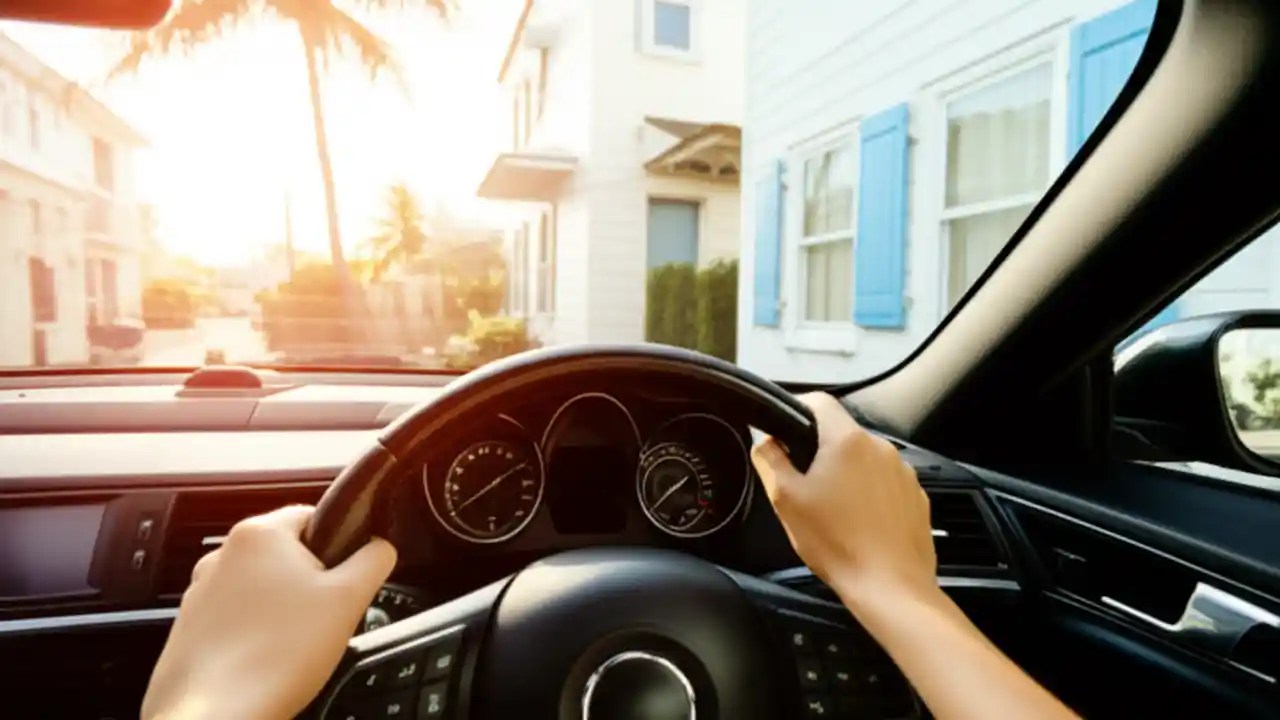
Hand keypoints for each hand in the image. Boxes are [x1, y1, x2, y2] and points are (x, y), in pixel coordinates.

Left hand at [142, 506, 395, 719]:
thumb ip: (374, 560)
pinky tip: (266, 659)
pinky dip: (253, 634)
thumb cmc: (281, 653)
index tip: (344, 583)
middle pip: (284, 556)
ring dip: (280, 609)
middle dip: (309, 583)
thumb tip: (380, 547)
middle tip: (323, 618)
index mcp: (259, 533)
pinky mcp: (188, 628)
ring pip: (259, 589)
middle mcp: (221, 554)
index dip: (338, 547)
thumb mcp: (349, 599)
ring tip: (292, 645)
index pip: (312, 516)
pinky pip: (234, 620)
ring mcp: (198, 592)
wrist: (220, 714)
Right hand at [751, 393, 936, 613]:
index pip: (819, 401)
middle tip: (804, 485)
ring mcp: (904, 472)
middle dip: (821, 452)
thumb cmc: (837, 544)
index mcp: (847, 441)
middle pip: (842, 434)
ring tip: (834, 511)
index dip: (797, 410)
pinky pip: (886, 484)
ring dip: (848, 475)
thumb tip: (766, 442)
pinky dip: (871, 495)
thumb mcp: (786, 501)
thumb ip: (770, 461)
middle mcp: (881, 448)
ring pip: (865, 460)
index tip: (786, 431)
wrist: (890, 586)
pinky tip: (860, 524)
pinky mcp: (917, 497)